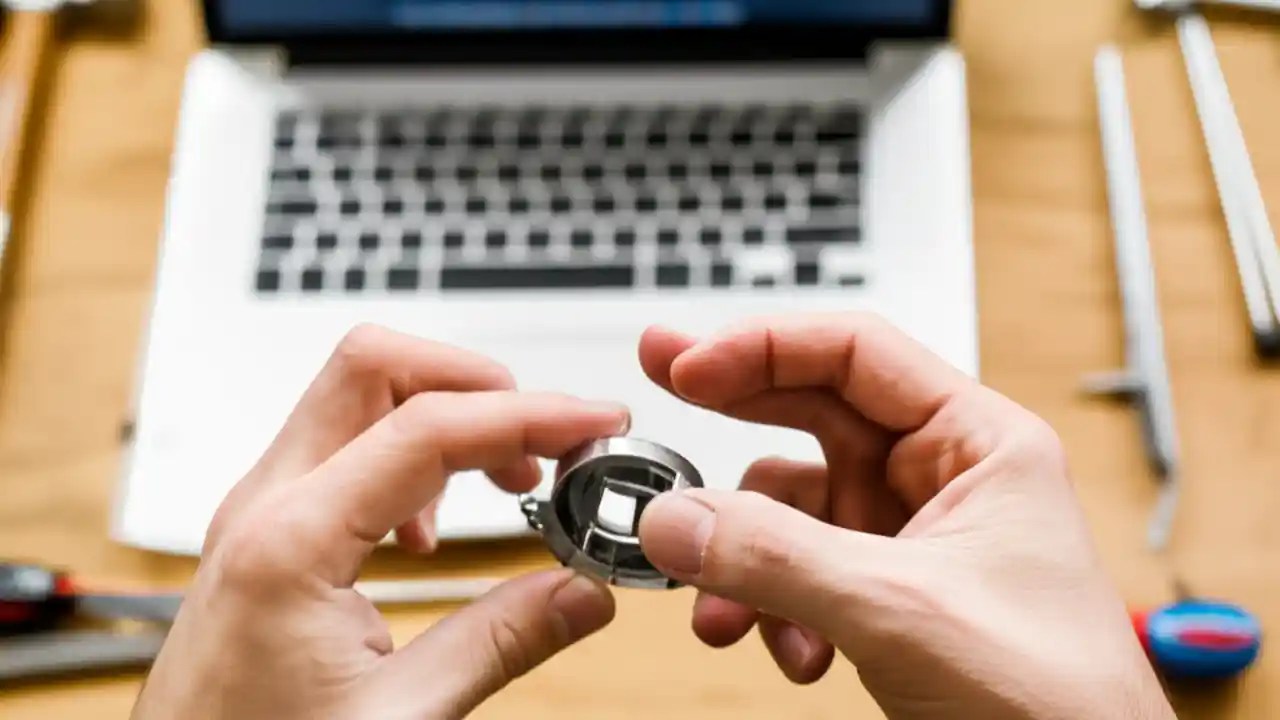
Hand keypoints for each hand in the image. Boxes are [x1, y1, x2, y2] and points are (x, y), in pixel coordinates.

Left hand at [131, 325, 628, 719]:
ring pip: (358, 397)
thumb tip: (582, 591)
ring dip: (447, 414)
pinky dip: (410, 454)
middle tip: (548, 438)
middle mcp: (265, 505)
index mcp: (288, 543)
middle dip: (476, 383)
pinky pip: (344, 448)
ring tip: (509, 479)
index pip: (424, 427)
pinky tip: (436, 525)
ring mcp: (261, 512)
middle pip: (373, 367)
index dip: (524, 414)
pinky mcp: (268, 532)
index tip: (593, 422)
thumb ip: (498, 645)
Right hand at [636, 314, 1174, 719]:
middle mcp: (939, 478)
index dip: (763, 349)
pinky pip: (795, 573)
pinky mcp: (882, 595)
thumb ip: (777, 559)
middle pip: (811, 415)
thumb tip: (673, 520)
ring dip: (742, 554)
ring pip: (791, 508)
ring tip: (722, 609)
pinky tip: (787, 651)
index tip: (687, 366)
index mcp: (978, 443)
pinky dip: (770, 608)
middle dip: (732, 416)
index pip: (855, 354)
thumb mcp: (902, 611)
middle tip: (661, 385)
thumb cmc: (1057, 700)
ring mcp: (907, 538)